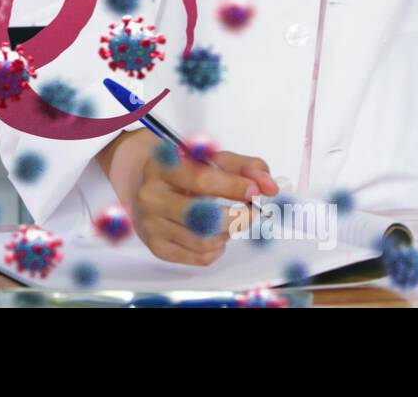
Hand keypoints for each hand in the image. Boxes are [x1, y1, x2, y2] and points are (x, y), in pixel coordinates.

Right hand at [128, 133, 279, 265]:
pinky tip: (215, 234)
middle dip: (237, 217)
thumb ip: (245, 167)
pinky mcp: (156, 247)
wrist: (148, 187)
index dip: (233, 187)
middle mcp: (151, 195)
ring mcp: (150, 223)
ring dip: (227, 233)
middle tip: (252, 213)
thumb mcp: (213, 159)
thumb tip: (269, 187)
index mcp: (163, 166)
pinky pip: (199, 257)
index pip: (201, 179)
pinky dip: (217, 248)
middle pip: (202, 216)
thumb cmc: (187, 171)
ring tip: (229, 222)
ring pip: (203, 241)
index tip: (255, 192)